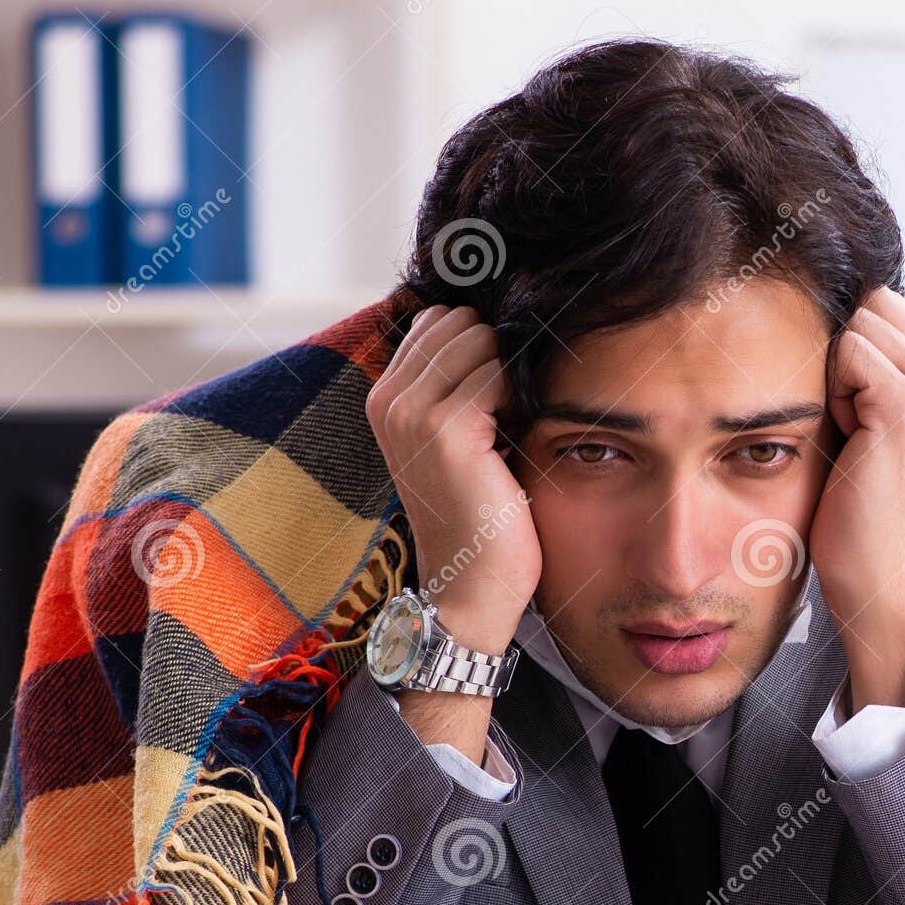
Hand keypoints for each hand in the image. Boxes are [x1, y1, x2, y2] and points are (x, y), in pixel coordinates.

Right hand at [365, 304, 541, 654]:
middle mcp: (389, 399)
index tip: (491, 398)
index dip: (478, 347)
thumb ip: (457, 382)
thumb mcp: (455, 439)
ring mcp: (413, 412)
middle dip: (494, 355)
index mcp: (384, 397)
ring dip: (507, 377)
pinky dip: (519, 400)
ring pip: (480, 338)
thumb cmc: (477, 513)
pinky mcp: (447, 428)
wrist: (471, 585)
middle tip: (503, 416)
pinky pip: (498, 373)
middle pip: (460, 320)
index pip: (437, 318)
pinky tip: (515, 441)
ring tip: (507, 430)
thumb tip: (495, 326)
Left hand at [806, 287, 904, 708]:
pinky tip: (853, 439)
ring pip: (859, 328)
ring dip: (840, 379)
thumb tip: (847, 310)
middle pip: (872, 309)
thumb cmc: (860, 499)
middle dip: (846, 361)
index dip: (855, 352)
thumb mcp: (873, 420)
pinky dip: (835, 394)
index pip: (886, 306)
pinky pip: (848, 352)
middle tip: (857, 426)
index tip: (863, 414)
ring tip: (857, 434)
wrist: (873, 565)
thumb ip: (874, 367)